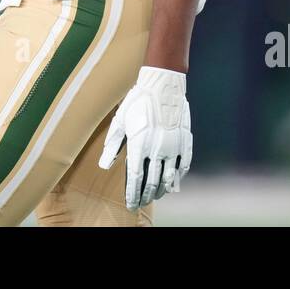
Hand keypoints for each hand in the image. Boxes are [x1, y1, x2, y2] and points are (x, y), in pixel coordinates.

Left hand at [98, 66, 192, 209]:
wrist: (163, 84)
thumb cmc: (138, 101)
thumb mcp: (120, 121)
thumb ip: (112, 145)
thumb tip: (105, 166)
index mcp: (139, 145)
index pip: (136, 178)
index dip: (133, 194)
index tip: (131, 203)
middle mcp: (157, 149)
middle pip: (152, 182)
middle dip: (146, 195)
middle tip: (142, 202)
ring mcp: (173, 146)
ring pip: (169, 178)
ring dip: (161, 190)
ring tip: (156, 195)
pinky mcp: (185, 141)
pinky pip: (184, 166)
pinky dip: (178, 178)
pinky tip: (173, 182)